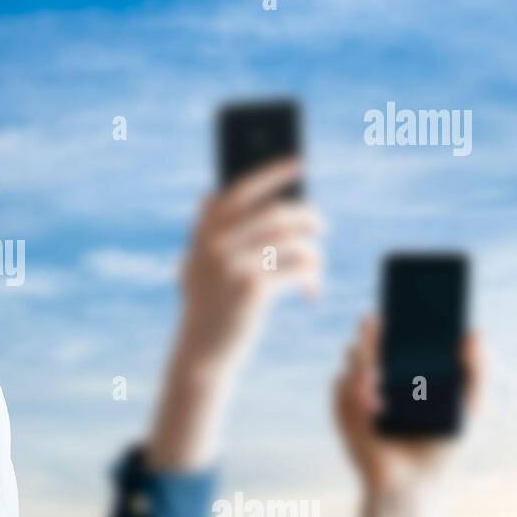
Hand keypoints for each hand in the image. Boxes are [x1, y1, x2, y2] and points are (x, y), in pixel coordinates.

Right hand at [180, 159, 324, 377]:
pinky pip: (298, 268)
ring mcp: (233, 265)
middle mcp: (215, 245)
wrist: (201, 353)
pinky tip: (310, 291)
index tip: (298, 163)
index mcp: (203, 234)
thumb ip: (203, 231)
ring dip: (313, 251)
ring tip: (315, 265)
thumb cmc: (207, 306)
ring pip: (292, 240)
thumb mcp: (196, 265)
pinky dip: (312, 277)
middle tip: (321, 226)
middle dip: (306, 216)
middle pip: (276, 213)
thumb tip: (210, 194)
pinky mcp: (253, 289)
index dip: (271, 174)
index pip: (240, 191)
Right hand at [334, 316, 484, 497]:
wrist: (417, 483)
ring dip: (362, 354)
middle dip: (376, 327)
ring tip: (375, 353)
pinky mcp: (344, 409)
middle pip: (375, 338)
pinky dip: (355, 389)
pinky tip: (372, 397)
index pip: (403, 331)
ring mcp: (360, 389)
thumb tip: (475, 331)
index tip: (413, 293)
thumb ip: (477, 371)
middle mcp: (382, 373)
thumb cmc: (443, 444)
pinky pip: (343, 387)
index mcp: (410, 367)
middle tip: (383, 317)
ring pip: (354, 357)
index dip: (405, 311)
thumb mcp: (470, 406)